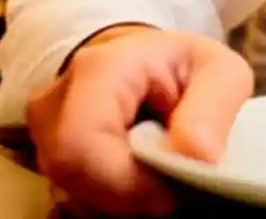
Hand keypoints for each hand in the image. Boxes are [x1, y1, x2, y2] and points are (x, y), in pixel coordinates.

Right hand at [25, 26, 253, 216]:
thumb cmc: (187, 67)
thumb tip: (198, 156)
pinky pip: (69, 196)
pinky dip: (107, 201)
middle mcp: (57, 100)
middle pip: (69, 176)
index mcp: (100, 69)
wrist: (151, 63)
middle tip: (166, 191)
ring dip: (116, 201)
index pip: (80, 146)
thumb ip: (214, 108)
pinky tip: (135, 184)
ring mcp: (44, 132)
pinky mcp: (47, 157)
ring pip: (66, 192)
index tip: (166, 197)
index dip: (121, 184)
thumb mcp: (221, 72)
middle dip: (122, 197)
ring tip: (155, 179)